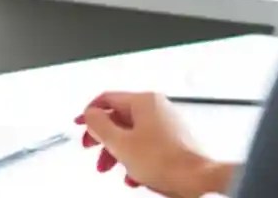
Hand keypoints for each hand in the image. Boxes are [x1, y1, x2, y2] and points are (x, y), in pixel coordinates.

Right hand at [76, 92, 233, 197]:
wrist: (196, 179)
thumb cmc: (165, 161)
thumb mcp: (120, 143)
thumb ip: (99, 126)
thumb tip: (90, 115)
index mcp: (144, 101)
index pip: (108, 99)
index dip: (89, 113)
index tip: (80, 125)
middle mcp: (158, 108)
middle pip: (120, 118)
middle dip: (104, 138)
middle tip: (94, 150)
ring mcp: (168, 124)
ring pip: (132, 134)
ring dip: (118, 152)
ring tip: (112, 168)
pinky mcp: (175, 141)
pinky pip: (147, 146)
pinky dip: (136, 158)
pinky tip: (134, 175)